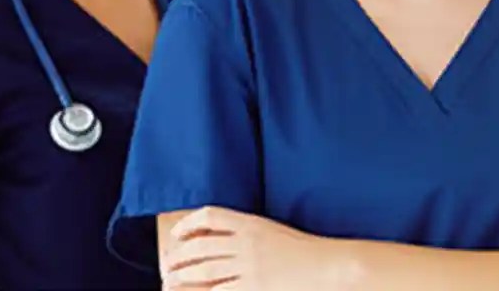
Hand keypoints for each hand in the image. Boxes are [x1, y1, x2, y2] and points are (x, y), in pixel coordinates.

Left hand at [160, 206, 355, 290]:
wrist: (330, 266)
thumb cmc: (306, 250)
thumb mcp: (273, 232)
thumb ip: (248, 233)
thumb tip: (221, 242)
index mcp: (252, 223)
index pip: (211, 216)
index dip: (189, 224)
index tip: (178, 234)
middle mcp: (246, 242)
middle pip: (201, 245)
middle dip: (179, 256)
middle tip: (168, 265)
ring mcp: (250, 266)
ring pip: (205, 269)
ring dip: (183, 277)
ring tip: (170, 283)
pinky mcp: (255, 287)